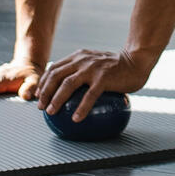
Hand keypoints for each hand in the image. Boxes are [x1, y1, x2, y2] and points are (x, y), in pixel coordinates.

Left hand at [34, 47, 155, 120]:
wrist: (137, 61)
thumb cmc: (118, 66)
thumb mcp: (97, 63)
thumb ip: (84, 70)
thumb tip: (70, 90)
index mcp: (79, 56)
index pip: (54, 68)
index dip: (43, 82)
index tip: (38, 96)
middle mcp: (82, 60)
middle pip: (56, 76)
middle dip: (44, 92)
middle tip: (41, 107)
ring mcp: (92, 68)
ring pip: (67, 84)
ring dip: (56, 99)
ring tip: (51, 112)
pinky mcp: (104, 78)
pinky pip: (89, 95)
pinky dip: (81, 108)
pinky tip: (76, 119)